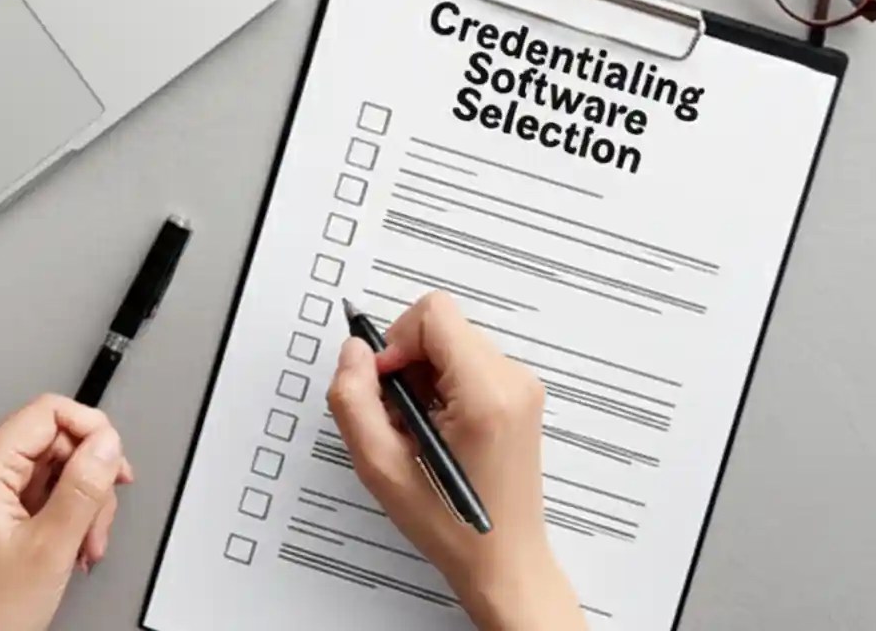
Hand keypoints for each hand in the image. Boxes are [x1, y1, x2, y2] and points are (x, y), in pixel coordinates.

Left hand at [0, 395, 134, 630]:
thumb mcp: (51, 547)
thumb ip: (84, 487)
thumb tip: (107, 442)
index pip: (47, 412)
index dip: (91, 431)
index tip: (112, 461)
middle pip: (54, 440)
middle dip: (88, 479)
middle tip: (100, 516)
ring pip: (52, 467)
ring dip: (81, 501)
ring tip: (84, 542)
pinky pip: (39, 489)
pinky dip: (64, 513)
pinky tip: (71, 542)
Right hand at [329, 292, 586, 630]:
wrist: (504, 562)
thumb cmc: (451, 526)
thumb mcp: (381, 466)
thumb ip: (354, 400)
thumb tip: (354, 352)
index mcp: (487, 392)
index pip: (434, 313)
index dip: (396, 340)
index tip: (385, 383)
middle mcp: (513, 381)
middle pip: (442, 328)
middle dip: (408, 364)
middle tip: (398, 418)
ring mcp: (521, 388)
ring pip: (452, 345)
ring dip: (423, 379)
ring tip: (417, 431)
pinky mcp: (519, 398)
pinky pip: (468, 365)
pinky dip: (442, 389)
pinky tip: (436, 432)